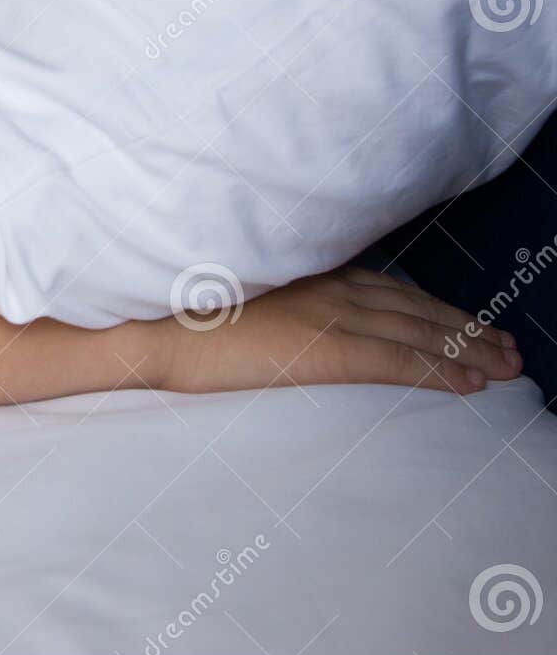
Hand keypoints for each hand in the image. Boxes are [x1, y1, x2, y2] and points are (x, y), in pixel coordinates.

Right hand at [159, 267, 521, 395]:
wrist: (147, 325)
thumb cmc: (168, 313)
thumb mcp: (226, 292)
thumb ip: (266, 300)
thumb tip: (276, 321)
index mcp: (300, 271)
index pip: (384, 287)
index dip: (430, 306)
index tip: (464, 321)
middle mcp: (324, 285)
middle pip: (413, 306)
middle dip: (464, 326)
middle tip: (508, 346)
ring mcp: (327, 315)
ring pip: (419, 331)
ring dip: (469, 348)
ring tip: (506, 365)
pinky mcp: (324, 349)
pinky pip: (400, 362)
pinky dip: (442, 370)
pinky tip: (473, 383)